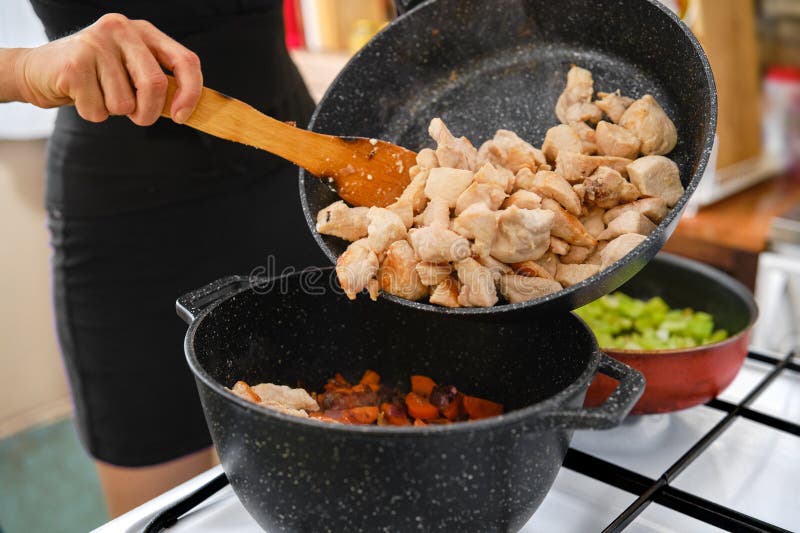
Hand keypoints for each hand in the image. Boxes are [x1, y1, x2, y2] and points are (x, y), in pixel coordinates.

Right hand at [12, 13, 201, 124]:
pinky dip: (93, 113)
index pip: (186, 60)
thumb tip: (188, 110)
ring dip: (115, 112)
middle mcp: (121, 29)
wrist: (40, 70)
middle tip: (138, 118)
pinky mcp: (74, 64)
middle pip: (155, 84)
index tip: (182, 116)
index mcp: (144, 31)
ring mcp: (95, 43)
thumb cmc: (98, 77)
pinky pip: (99, 110)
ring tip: (99, 94)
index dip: (191, 93)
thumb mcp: (133, 71)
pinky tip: (81, 95)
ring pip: (125, 103)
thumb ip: (160, 84)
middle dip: (149, 112)